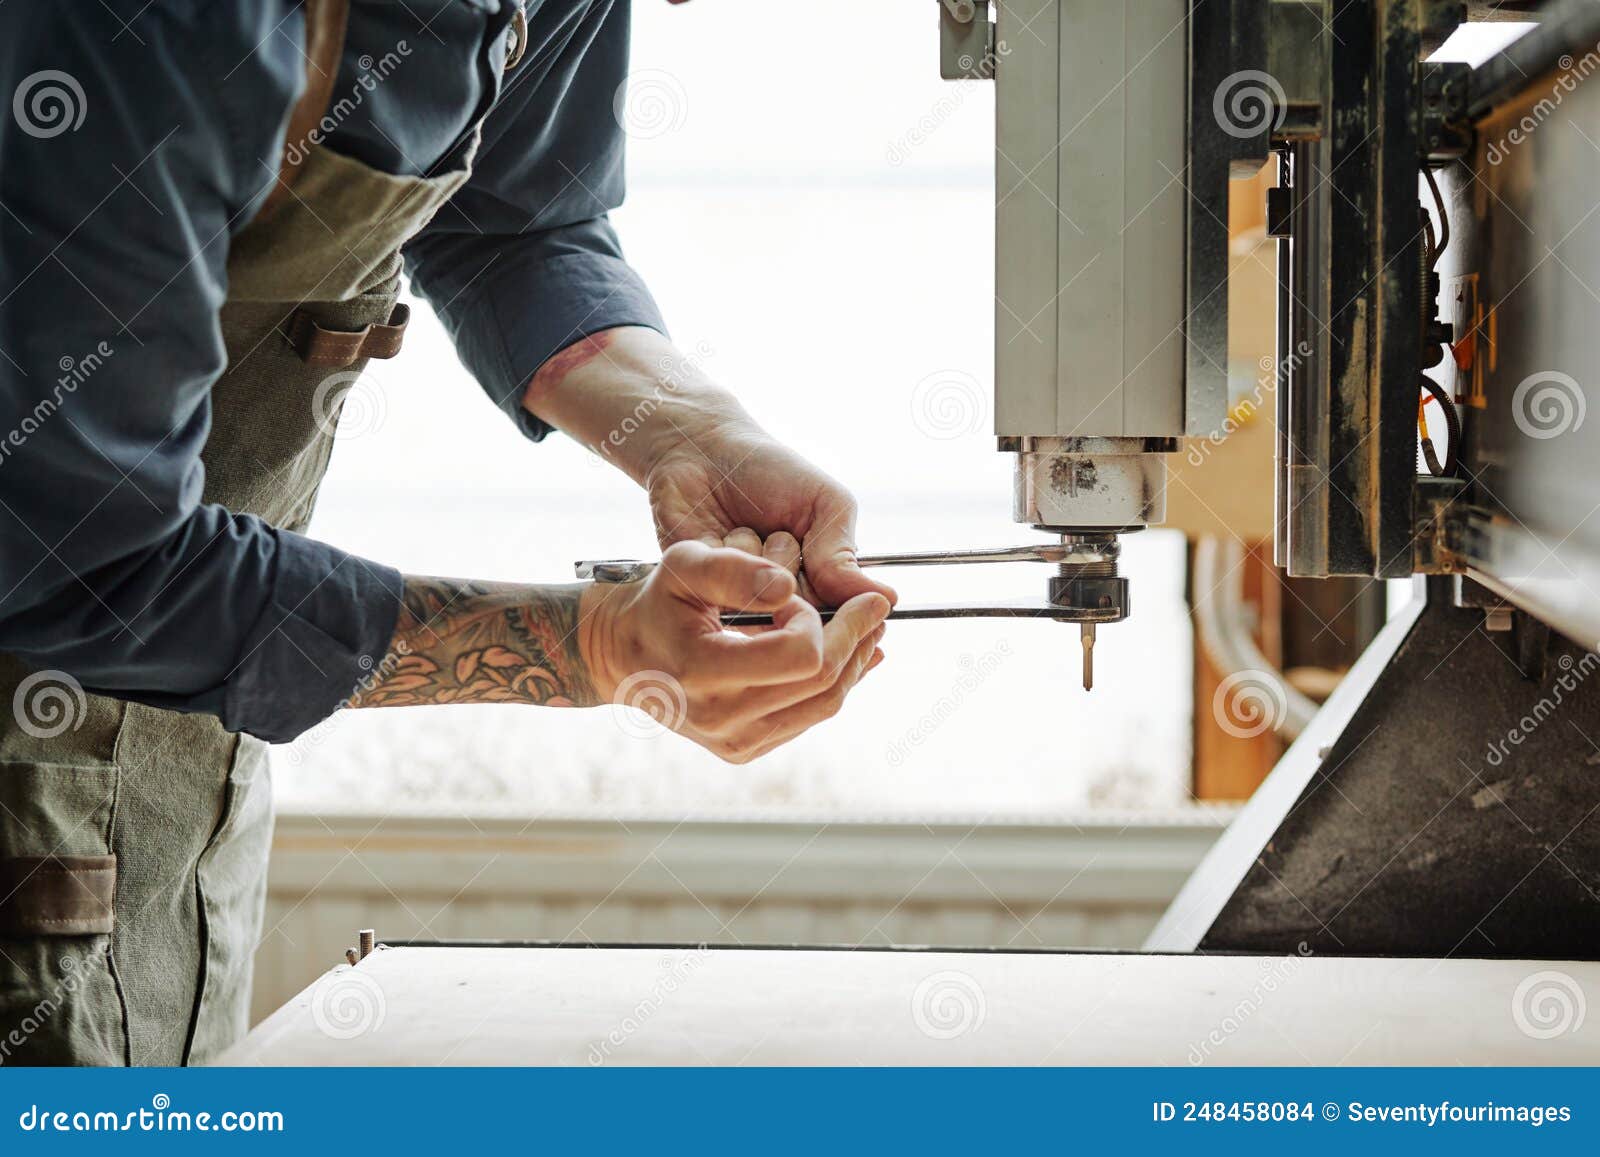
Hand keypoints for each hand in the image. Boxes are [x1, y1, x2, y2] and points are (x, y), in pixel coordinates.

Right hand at [579, 541, 887, 762]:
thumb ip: (733, 568)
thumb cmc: (658, 602)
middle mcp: (722, 719)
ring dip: (855, 663)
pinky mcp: (744, 749)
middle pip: (823, 683)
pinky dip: (834, 684)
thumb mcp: (683, 565)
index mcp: (704, 673)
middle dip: (856, 638)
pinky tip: (848, 655)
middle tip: (877, 604)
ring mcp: (736, 742)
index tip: (799, 594)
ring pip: (824, 705)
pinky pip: (807, 718)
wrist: (624, 654)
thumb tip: (789, 584)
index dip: (816, 620)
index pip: (802, 657)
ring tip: (870, 627)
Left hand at [647, 421, 897, 609]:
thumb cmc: (771, 473)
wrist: (703, 449)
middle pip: (800, 612)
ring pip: (761, 601)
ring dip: (756, 556)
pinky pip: (723, 590)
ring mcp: (740, 598)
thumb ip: (845, 553)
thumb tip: (888, 600)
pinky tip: (717, 533)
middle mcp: (781, 599)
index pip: (841, 614)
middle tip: (780, 531)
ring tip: (745, 527)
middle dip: (792, 564)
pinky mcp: (701, 593)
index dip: (837, 595)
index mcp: (819, 582)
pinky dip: (725, 556)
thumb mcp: (825, 502)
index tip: (823, 561)